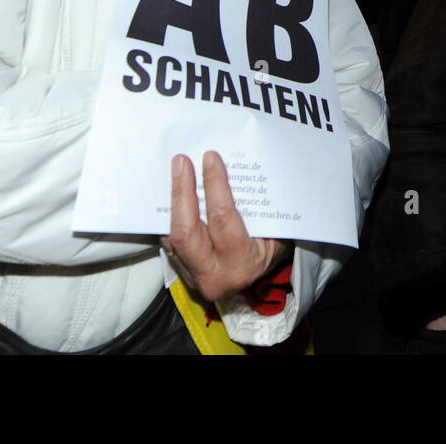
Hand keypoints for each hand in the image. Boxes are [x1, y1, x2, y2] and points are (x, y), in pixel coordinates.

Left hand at [162, 152, 290, 301]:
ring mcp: (192, 276)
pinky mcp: (180, 271)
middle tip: (183, 162)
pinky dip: (169, 214)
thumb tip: (239, 167)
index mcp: (242, 264)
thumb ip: (260, 207)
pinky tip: (171, 191)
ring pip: (172, 236)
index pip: (222, 219)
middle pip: (187, 231)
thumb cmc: (273, 251)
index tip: (211, 159)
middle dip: (182, 192)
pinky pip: (168, 239)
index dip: (215, 186)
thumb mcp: (278, 233)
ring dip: (172, 200)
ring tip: (175, 171)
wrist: (259, 286)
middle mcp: (214, 275)